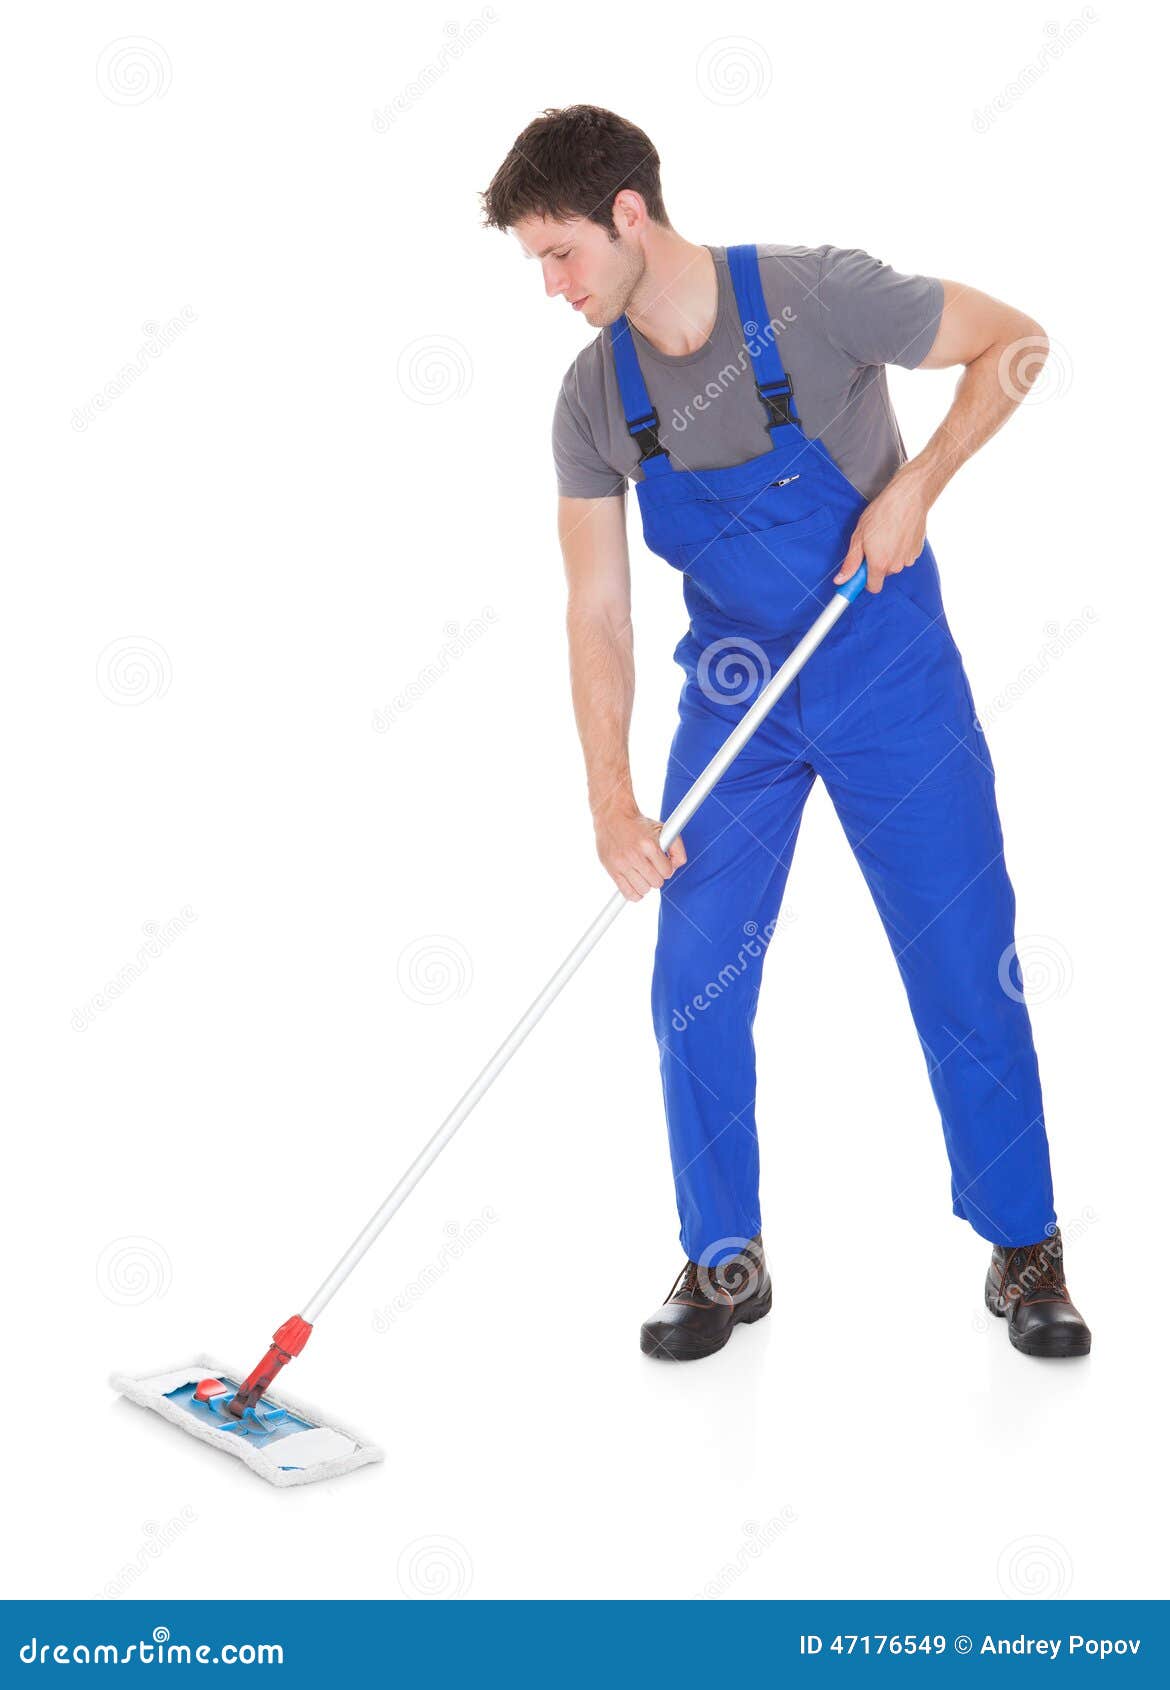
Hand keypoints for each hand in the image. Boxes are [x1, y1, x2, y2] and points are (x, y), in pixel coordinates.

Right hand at [593, 801, 685, 901]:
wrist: (612, 817)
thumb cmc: (639, 825)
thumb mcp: (663, 829)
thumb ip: (677, 847)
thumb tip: (676, 866)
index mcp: (649, 845)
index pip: (667, 872)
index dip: (666, 868)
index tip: (661, 863)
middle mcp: (635, 855)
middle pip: (656, 882)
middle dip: (657, 876)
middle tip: (651, 867)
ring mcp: (622, 864)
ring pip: (643, 890)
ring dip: (646, 884)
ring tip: (642, 873)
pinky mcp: (612, 870)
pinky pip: (628, 894)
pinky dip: (635, 893)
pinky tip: (635, 882)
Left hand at [833, 471, 929, 594]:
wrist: (908, 497)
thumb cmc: (882, 513)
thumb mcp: (859, 537)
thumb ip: (851, 562)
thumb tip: (841, 580)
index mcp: (880, 564)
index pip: (872, 588)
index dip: (863, 582)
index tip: (857, 579)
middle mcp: (896, 565)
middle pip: (882, 574)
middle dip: (875, 564)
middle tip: (871, 544)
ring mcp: (908, 559)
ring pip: (894, 564)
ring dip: (888, 554)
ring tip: (885, 534)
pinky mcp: (917, 551)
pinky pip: (904, 556)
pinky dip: (899, 548)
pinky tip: (897, 533)